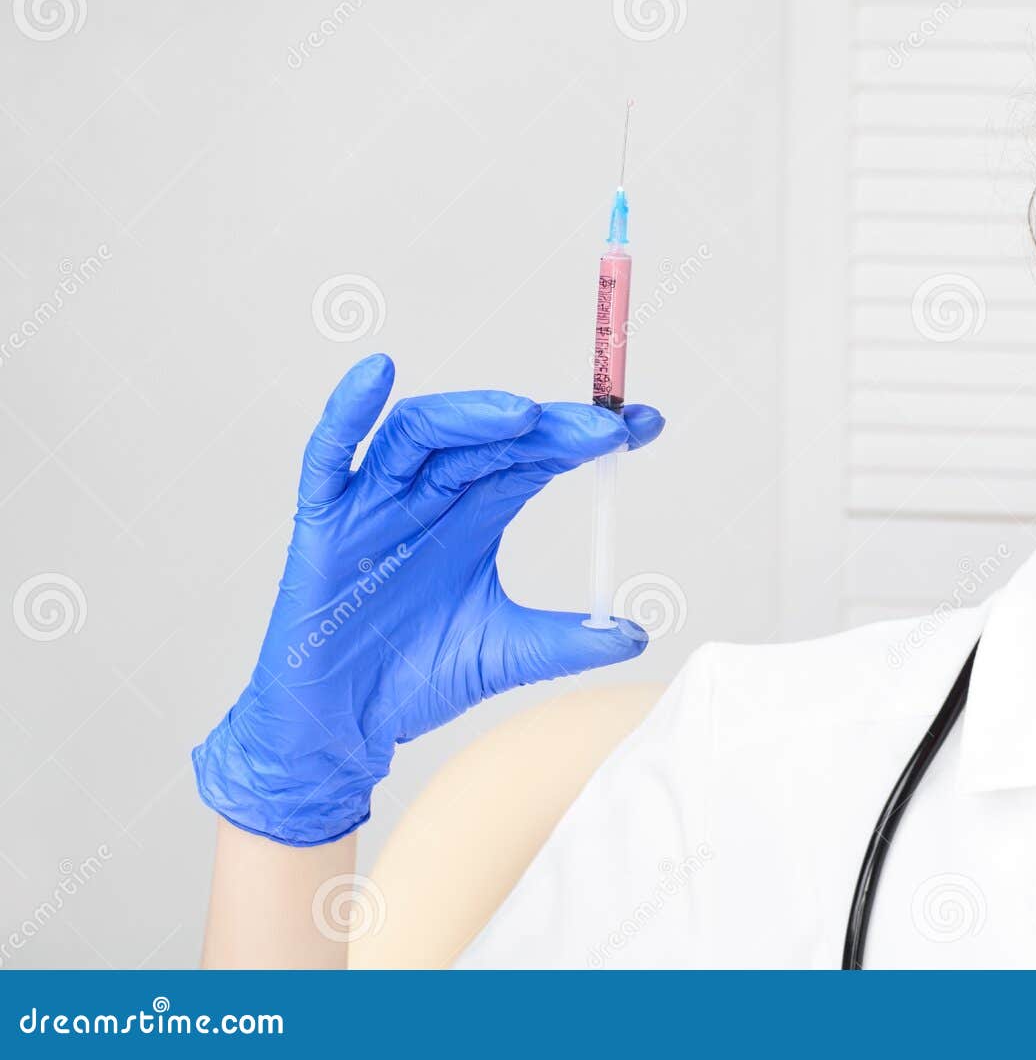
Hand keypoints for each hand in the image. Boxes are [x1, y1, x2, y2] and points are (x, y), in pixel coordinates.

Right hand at [191, 354, 664, 846]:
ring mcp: (375, 503)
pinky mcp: (324, 521)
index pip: (536, 456)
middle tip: (604, 429)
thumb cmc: (413, 680)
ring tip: (523, 415)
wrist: (345, 728)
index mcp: (475, 515)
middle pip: (489, 438)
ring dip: (470, 416)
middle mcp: (428, 496)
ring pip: (420, 434)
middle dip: (549, 428)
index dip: (585, 437)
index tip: (645, 426)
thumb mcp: (507, 655)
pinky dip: (347, 412)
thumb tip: (638, 634)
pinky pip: (329, 457)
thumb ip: (569, 642)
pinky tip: (377, 373)